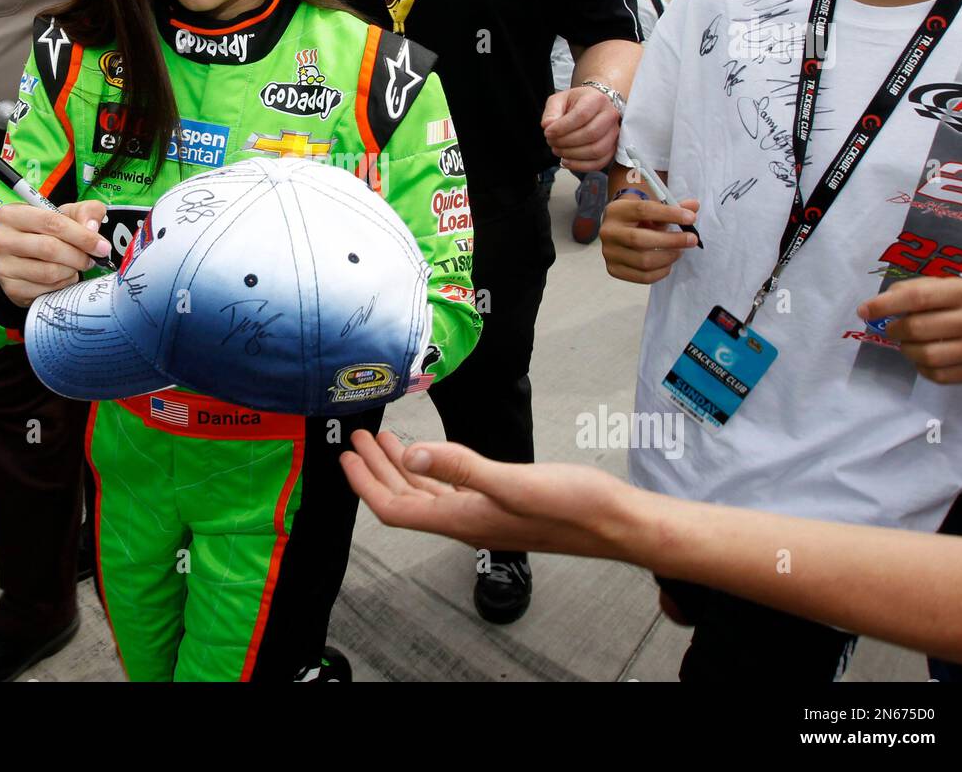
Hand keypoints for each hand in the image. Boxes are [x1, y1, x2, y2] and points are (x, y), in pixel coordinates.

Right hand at [0, 199, 111, 307]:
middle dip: (78, 256)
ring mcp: (2, 266)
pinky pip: (45, 289)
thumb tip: (91, 228)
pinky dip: (62, 284)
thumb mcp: (69, 214)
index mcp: (12, 213)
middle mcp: (0, 239)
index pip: (52, 222)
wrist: (29, 258)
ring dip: (71, 271)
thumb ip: (87, 211)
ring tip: (75, 266)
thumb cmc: (50, 231)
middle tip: (92, 259)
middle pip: (49, 248)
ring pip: (48, 272)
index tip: (101, 247)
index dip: (81, 236)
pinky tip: (63, 277)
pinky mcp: (10, 288)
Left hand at [339, 430, 635, 558]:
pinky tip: (432, 453)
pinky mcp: (500, 504)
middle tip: (356, 440)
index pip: (396, 509)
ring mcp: (482, 514)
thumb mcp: (514, 482)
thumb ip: (461, 468)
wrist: (616, 521)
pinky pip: (450, 490)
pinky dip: (431, 469)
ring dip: (400, 468)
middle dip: (375, 470)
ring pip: (427, 494)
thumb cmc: (574, 506)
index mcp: (462, 518)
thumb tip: (413, 456)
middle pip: (405, 500)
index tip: (345, 457)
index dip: (365, 485)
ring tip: (383, 441)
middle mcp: (466, 520)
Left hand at [541, 85, 618, 172]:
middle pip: (591, 134)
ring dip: (573, 155)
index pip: (581, 115)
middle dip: (566, 142)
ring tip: (558, 150)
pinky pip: (600, 162)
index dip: (562, 127)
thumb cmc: (577, 103)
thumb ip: (552, 111)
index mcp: (597, 99)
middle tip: (552, 142)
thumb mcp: (560, 100)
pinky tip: (567, 161)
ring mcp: (614, 133)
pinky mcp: (612, 148)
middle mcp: (610, 115)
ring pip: (596, 150)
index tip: (548, 132)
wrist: (595, 107)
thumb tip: (548, 125)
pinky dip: (580, 166)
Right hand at [600, 193, 699, 283]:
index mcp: (617, 210)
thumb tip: (694, 207)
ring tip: (679, 252)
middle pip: (640, 239)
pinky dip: (661, 272)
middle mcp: (608, 231)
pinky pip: (642, 277)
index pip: (643, 210)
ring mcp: (609, 252)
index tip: (691, 218)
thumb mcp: (653, 208)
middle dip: (671, 241)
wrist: (617, 231)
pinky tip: (668, 264)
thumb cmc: (639, 219)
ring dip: (668, 258)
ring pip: (643, 261)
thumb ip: (673, 207)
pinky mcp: (613, 269)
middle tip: (692, 239)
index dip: (669, 214)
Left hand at [859, 277, 961, 384]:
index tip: (864, 311)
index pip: (918, 297)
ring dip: (907, 350)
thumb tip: (878, 304)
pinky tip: (925, 358)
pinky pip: (938, 375)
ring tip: (908, 343)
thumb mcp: (947, 289)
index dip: (885, 304)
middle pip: (917, 328)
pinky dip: (922, 368)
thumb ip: (914, 290)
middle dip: (894, 330)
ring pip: (926, 356)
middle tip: (891, 329)